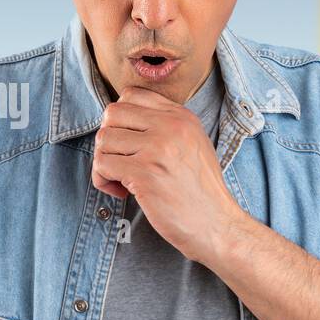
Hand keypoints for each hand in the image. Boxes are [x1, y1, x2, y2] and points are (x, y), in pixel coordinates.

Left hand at [91, 85, 244, 264]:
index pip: (132, 94)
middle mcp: (170, 126)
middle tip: (120, 162)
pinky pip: (102, 165)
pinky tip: (122, 193)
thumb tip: (119, 120)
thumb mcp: (191, 145)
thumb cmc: (200, 192)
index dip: (120, 119)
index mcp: (181, 116)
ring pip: (103, 139)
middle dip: (108, 139)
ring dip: (103, 163)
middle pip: (112, 113)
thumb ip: (163, 127)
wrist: (217, 225)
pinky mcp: (144, 173)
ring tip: (122, 180)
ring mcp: (157, 148)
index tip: (128, 142)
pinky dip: (103, 181)